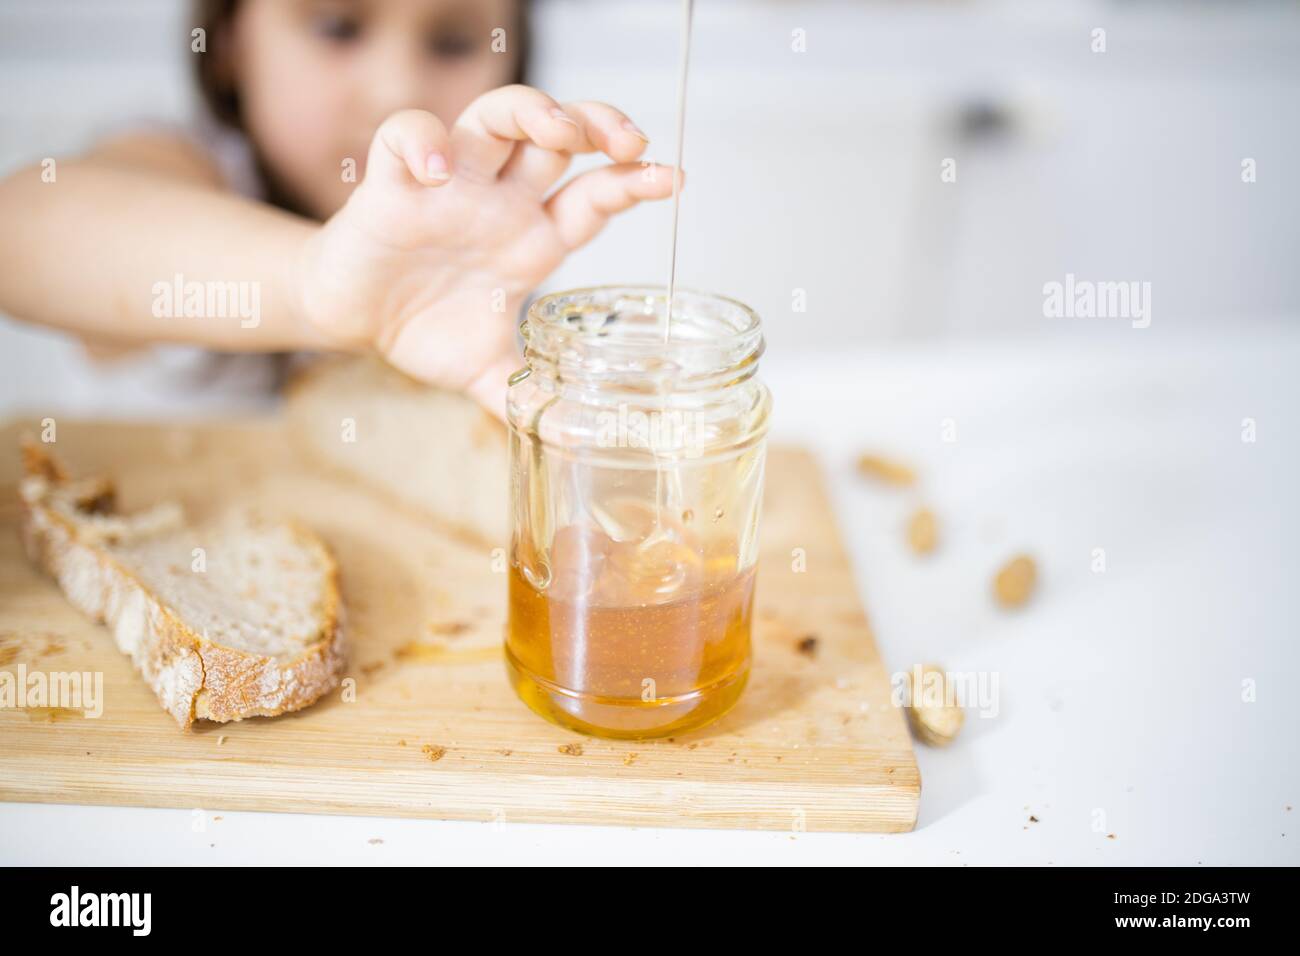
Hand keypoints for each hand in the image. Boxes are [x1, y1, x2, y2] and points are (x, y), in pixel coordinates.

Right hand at [297, 85, 679, 413]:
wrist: (350, 321)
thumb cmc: (422, 330)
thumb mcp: (486, 373)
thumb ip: (530, 399)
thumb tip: (580, 441)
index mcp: (531, 239)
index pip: (592, 197)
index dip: (632, 183)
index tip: (672, 180)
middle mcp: (498, 201)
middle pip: (555, 136)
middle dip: (597, 125)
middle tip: (628, 142)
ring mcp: (449, 185)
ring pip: (495, 115)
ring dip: (533, 112)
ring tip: (558, 132)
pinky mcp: (391, 182)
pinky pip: (405, 134)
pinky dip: (424, 142)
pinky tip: (439, 170)